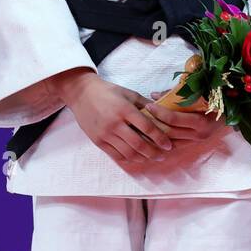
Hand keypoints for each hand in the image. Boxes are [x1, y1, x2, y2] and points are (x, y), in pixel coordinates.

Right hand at [50, 68, 173, 165]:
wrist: (81, 94)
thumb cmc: (108, 91)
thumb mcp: (128, 93)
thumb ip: (145, 104)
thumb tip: (163, 113)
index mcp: (124, 109)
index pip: (147, 128)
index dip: (160, 138)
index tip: (169, 144)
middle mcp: (115, 123)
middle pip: (139, 144)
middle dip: (154, 152)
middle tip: (163, 155)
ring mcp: (105, 133)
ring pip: (128, 153)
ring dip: (143, 158)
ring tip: (151, 158)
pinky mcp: (98, 141)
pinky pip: (116, 155)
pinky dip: (128, 159)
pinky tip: (136, 158)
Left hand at [144, 96, 223, 144]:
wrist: (233, 113)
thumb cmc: (215, 99)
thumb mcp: (198, 93)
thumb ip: (175, 94)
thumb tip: (154, 95)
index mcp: (201, 122)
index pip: (174, 119)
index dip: (159, 112)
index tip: (148, 105)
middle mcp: (199, 135)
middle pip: (170, 132)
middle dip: (154, 124)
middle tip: (141, 116)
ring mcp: (197, 142)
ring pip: (171, 142)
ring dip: (156, 135)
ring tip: (143, 127)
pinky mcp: (195, 145)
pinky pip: (176, 145)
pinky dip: (164, 141)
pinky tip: (153, 135)